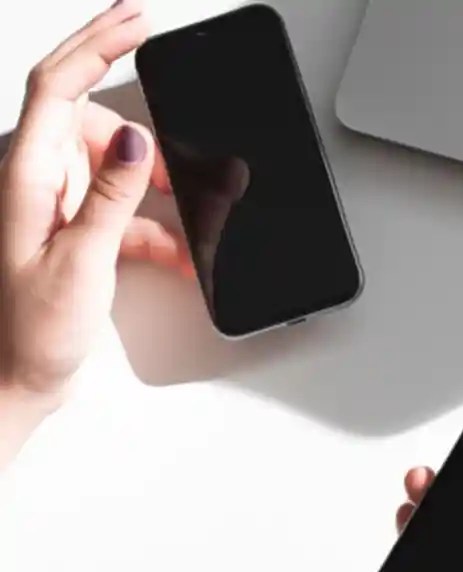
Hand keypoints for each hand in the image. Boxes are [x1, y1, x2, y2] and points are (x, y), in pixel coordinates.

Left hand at [0, 0, 187, 414]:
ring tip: (183, 203)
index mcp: (24, 177)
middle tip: (151, 52)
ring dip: (151, 177)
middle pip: (81, 110)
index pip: (57, 87)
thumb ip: (109, 197)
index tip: (134, 19)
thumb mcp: (80, 263)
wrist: (12, 383)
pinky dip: (151, 222)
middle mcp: (32, 180)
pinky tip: (174, 251)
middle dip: (122, 91)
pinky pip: (118, 205)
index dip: (97, 44)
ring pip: (109, 158)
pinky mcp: (70, 228)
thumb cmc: (29, 334)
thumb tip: (137, 139)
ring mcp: (51, 204)